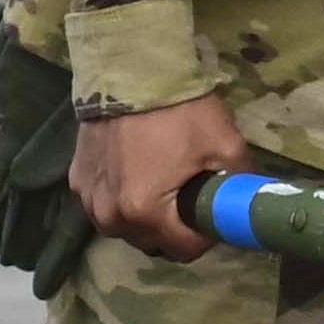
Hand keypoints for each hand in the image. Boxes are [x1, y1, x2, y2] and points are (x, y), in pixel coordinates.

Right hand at [68, 93, 248, 265]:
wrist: (131, 73)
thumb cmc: (180, 112)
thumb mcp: (226, 146)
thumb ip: (240, 184)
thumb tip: (246, 203)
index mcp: (144, 214)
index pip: (184, 250)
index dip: (207, 235)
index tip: (217, 212)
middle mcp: (109, 217)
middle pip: (154, 242)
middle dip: (178, 228)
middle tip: (194, 194)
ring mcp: (88, 199)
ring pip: (127, 228)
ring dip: (149, 218)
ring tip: (167, 183)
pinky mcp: (76, 181)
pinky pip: (107, 205)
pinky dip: (124, 199)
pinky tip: (141, 172)